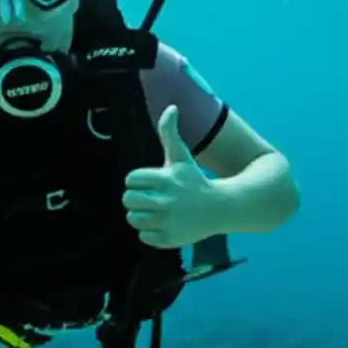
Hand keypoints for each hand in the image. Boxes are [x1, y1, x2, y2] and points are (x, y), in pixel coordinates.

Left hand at [123, 105, 223, 248]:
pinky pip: (143, 236)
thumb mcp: (181, 156)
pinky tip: (163, 224)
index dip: (138, 180)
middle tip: (150, 197)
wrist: (219, 208)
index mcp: (167, 179)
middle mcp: (167, 202)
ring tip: (155, 211)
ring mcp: (168, 222)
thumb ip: (170, 133)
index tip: (150, 182)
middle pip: (128, 199)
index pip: (131, 179)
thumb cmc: (194, 180)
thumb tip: (171, 107)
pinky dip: (150, 232)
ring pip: (133, 219)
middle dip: (136, 198)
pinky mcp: (170, 239)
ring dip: (140, 215)